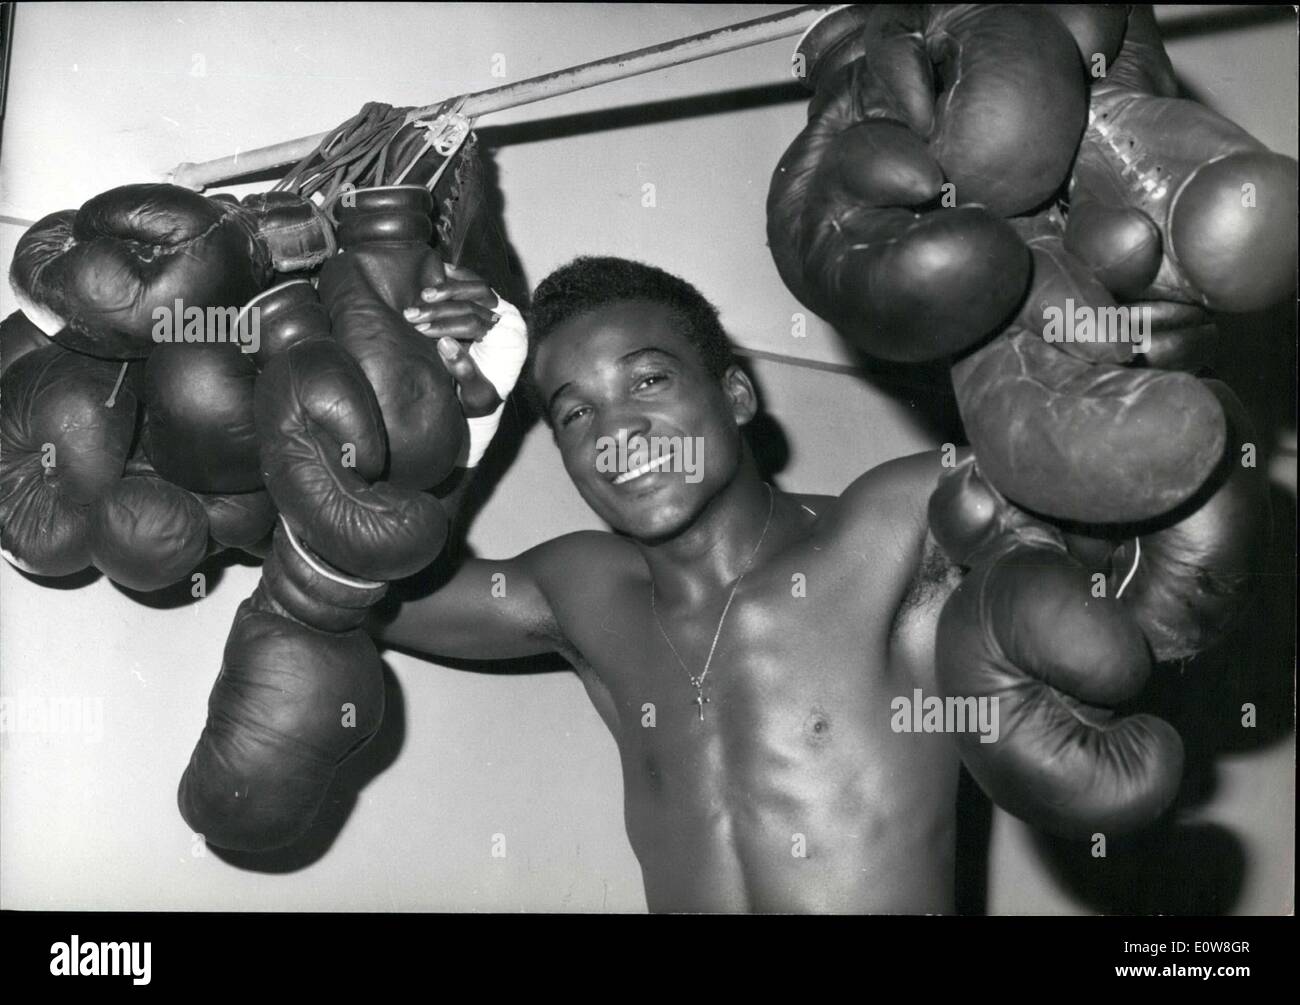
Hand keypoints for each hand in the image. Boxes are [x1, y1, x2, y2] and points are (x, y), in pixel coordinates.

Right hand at [403, 262, 502, 417]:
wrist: (485, 398)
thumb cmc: (481, 399)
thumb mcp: (476, 395)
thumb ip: (464, 371)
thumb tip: (445, 344)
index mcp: (508, 340)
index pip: (475, 323)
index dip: (446, 325)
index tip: (421, 330)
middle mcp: (507, 321)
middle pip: (474, 302)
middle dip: (440, 307)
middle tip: (412, 314)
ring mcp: (499, 310)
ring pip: (476, 288)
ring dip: (447, 288)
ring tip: (422, 293)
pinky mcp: (488, 305)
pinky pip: (475, 284)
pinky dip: (458, 275)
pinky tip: (440, 269)